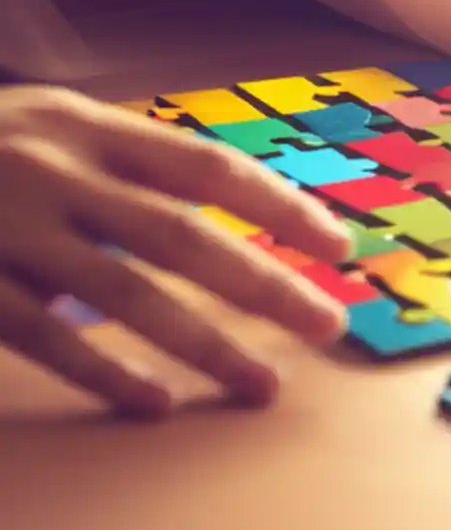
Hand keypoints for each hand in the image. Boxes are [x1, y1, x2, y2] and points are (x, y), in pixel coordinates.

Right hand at [0, 85, 350, 417]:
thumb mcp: (50, 129)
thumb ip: (128, 165)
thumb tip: (235, 211)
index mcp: (86, 126)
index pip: (207, 166)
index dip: (279, 207)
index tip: (338, 246)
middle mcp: (52, 168)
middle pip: (182, 234)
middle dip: (264, 283)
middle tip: (328, 323)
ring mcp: (6, 227)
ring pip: (124, 294)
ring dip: (203, 344)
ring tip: (261, 385)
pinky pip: (44, 337)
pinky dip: (103, 372)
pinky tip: (154, 404)